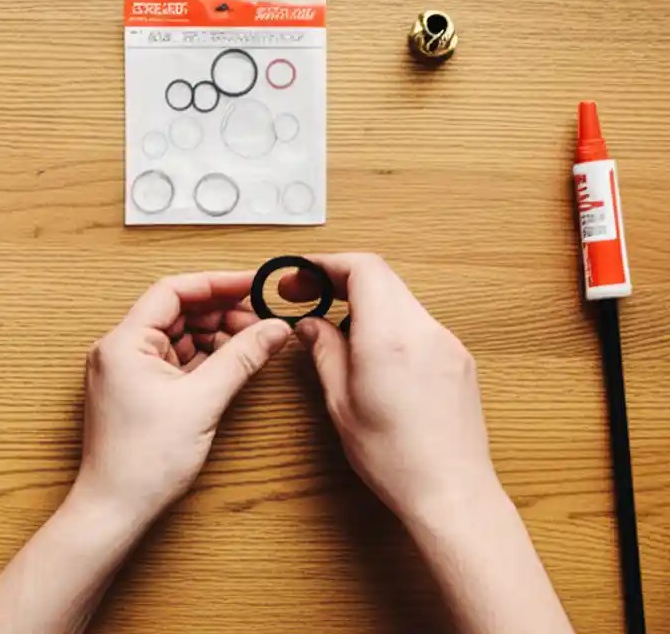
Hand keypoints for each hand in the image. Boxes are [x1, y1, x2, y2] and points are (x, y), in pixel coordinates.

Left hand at [76, 272, 291, 520]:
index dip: (217, 283)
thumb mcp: (203, 401)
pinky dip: (203, 358)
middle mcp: (119, 349)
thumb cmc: (143, 461)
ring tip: (251, 344)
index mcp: (123, 342)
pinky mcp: (136, 390)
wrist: (115, 508)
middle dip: (221, 312)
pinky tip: (231, 363)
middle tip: (260, 323)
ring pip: (178, 336)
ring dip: (214, 335)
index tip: (254, 283)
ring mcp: (126, 370)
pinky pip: (174, 360)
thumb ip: (241, 358)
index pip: (173, 291)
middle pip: (176, 311)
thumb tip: (273, 328)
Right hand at [283, 254, 502, 527]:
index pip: (362, 268)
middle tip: (304, 296)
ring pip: (399, 297)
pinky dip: (387, 321)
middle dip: (338, 278)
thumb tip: (309, 324)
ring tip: (333, 327)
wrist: (451, 491)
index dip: (323, 264)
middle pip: (381, 276)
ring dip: (363, 300)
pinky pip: (417, 322)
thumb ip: (324, 352)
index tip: (296, 279)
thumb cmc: (394, 458)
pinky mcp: (458, 358)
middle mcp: (424, 330)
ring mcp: (447, 342)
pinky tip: (368, 349)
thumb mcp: (341, 403)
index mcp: (389, 337)